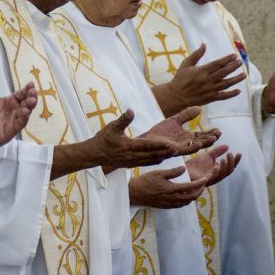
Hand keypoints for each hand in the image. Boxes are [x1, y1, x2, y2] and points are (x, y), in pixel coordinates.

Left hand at [0, 71, 36, 147]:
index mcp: (9, 102)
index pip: (22, 94)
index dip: (27, 89)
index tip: (31, 83)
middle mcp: (14, 111)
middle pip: (27, 102)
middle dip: (31, 97)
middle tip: (33, 91)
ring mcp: (13, 121)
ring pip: (26, 113)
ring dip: (30, 107)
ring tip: (32, 101)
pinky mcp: (11, 131)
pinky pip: (19, 124)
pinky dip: (24, 118)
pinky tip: (25, 112)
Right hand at [55, 110, 176, 177]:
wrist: (94, 155)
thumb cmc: (102, 139)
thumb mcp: (112, 127)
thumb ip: (123, 120)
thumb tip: (131, 111)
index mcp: (130, 146)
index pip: (148, 145)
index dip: (161, 145)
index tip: (172, 143)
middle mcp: (134, 155)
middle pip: (154, 154)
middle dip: (167, 152)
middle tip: (180, 149)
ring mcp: (133, 161)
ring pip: (152, 160)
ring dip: (164, 157)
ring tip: (175, 153)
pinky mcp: (132, 164)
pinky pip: (147, 163)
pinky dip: (157, 160)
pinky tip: (162, 158)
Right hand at [128, 167, 206, 208]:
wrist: (135, 193)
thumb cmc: (146, 181)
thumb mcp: (159, 173)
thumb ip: (173, 172)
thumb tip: (184, 169)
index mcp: (172, 189)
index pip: (190, 187)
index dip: (199, 183)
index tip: (205, 178)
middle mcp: (173, 198)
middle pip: (192, 197)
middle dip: (200, 191)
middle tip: (203, 185)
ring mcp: (170, 204)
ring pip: (187, 202)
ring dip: (194, 197)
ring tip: (196, 190)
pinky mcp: (166, 206)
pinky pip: (180, 205)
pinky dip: (186, 201)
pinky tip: (186, 196)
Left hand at [141, 106, 219, 157]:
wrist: (147, 138)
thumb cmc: (160, 131)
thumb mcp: (174, 121)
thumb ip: (186, 115)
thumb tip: (199, 108)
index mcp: (188, 137)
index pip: (203, 135)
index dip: (211, 133)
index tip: (219, 130)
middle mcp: (186, 144)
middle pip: (202, 142)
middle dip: (211, 139)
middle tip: (219, 134)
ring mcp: (181, 148)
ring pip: (196, 147)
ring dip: (205, 143)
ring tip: (213, 139)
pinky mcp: (174, 150)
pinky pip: (185, 150)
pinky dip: (192, 147)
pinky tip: (199, 144)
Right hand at [152, 44, 244, 116]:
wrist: (176, 95)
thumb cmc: (181, 78)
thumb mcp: (186, 64)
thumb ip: (196, 54)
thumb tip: (204, 44)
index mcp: (201, 71)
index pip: (217, 64)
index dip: (227, 59)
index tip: (234, 55)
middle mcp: (207, 80)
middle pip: (223, 72)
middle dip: (233, 67)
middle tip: (241, 62)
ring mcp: (209, 90)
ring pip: (226, 84)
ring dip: (236, 79)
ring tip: (244, 75)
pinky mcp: (210, 98)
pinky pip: (223, 96)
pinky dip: (231, 94)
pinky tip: (238, 91)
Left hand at [186, 144, 240, 186]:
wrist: (184, 170)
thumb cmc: (196, 164)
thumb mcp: (208, 156)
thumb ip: (217, 152)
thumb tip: (228, 146)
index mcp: (220, 170)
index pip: (230, 165)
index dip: (235, 160)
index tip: (239, 153)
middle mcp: (217, 175)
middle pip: (229, 171)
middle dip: (231, 163)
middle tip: (230, 154)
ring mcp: (211, 179)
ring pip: (222, 175)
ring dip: (224, 167)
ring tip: (224, 159)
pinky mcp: (204, 181)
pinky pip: (211, 178)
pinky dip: (215, 173)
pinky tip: (215, 167)